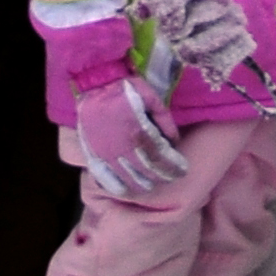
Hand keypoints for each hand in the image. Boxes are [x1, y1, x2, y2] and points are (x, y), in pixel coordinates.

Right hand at [72, 75, 186, 199]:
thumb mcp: (152, 97)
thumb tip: (174, 141)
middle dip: (162, 176)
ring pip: (127, 177)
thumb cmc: (127, 88)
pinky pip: (103, 176)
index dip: (173, 166)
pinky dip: (115, 186)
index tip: (183, 171)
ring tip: (152, 186)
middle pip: (146, 170)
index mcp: (139, 131)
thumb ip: (164, 120)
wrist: (97, 84)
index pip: (160, 156)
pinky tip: (124, 191)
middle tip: (172, 178)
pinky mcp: (93, 154)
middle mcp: (123, 146)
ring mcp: (106, 153)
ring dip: (142, 184)